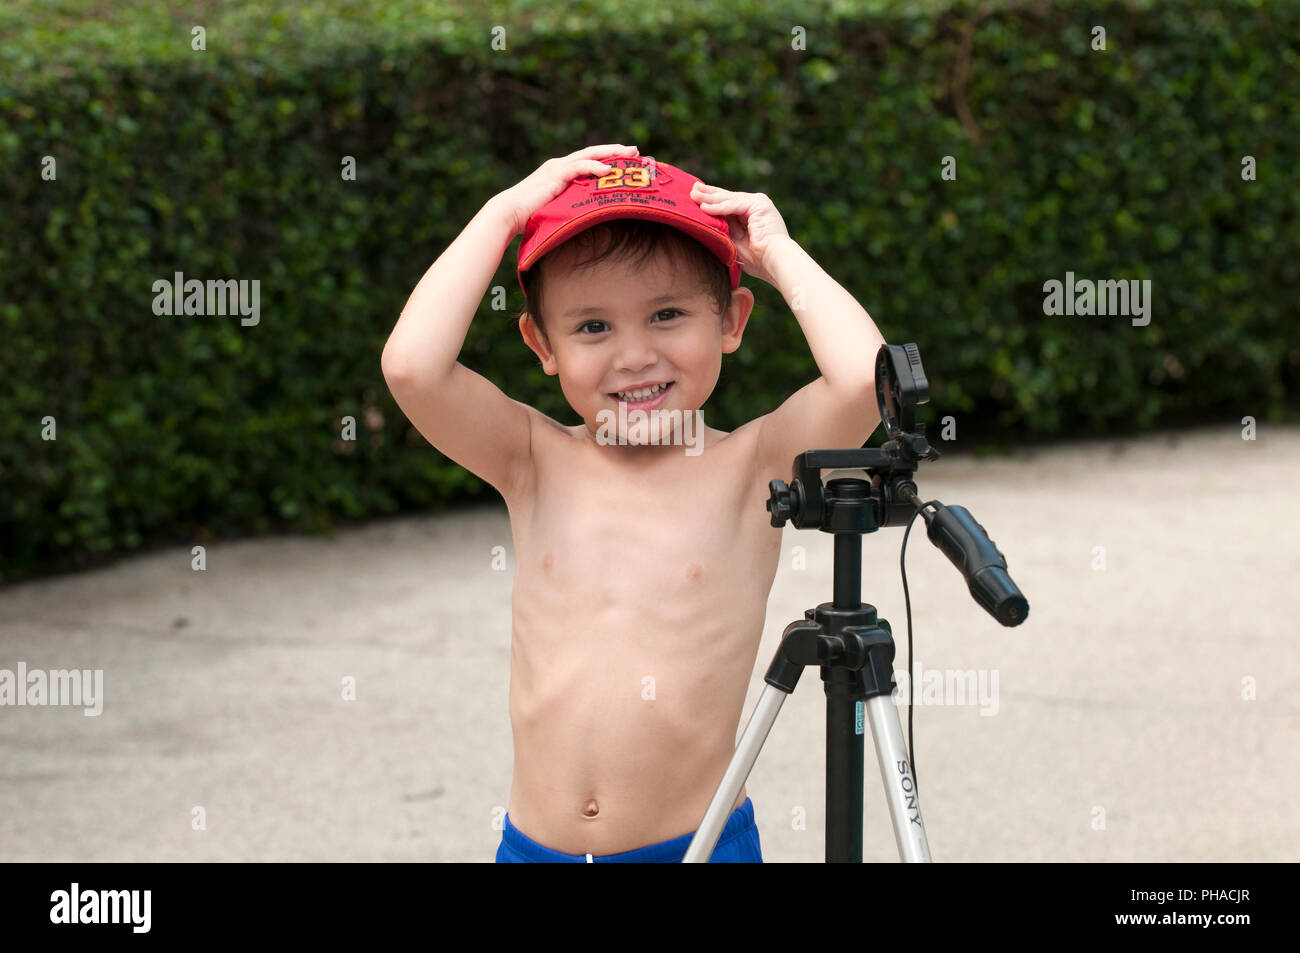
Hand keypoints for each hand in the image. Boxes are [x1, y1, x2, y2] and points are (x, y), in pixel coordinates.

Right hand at [493, 143, 639, 235]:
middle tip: (636, 150)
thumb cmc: (529, 216)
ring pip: (589, 155)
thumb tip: (585, 218)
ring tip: (630, 155)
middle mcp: (559, 165)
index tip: (626, 159)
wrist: (508, 214)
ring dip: (611, 153)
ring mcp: (557, 168)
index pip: (588, 159)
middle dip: (615, 150)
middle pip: (593, 152)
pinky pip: (579, 167)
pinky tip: (609, 170)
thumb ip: (569, 205)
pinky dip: (595, 167)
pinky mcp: (555, 176)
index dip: (607, 157)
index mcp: (559, 171)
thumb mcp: (555, 208)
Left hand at [689, 181, 789, 285]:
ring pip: (729, 199)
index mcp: (751, 216)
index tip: (695, 199)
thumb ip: (723, 230)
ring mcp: (758, 203)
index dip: (712, 202)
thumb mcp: (734, 243)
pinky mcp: (759, 204)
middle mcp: (755, 206)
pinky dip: (719, 207)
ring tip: (693, 196)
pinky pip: (734, 204)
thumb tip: (705, 222)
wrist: (774, 262)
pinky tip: (704, 207)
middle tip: (692, 189)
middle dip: (709, 194)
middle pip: (727, 198)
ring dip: (710, 198)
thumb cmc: (758, 260)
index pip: (728, 205)